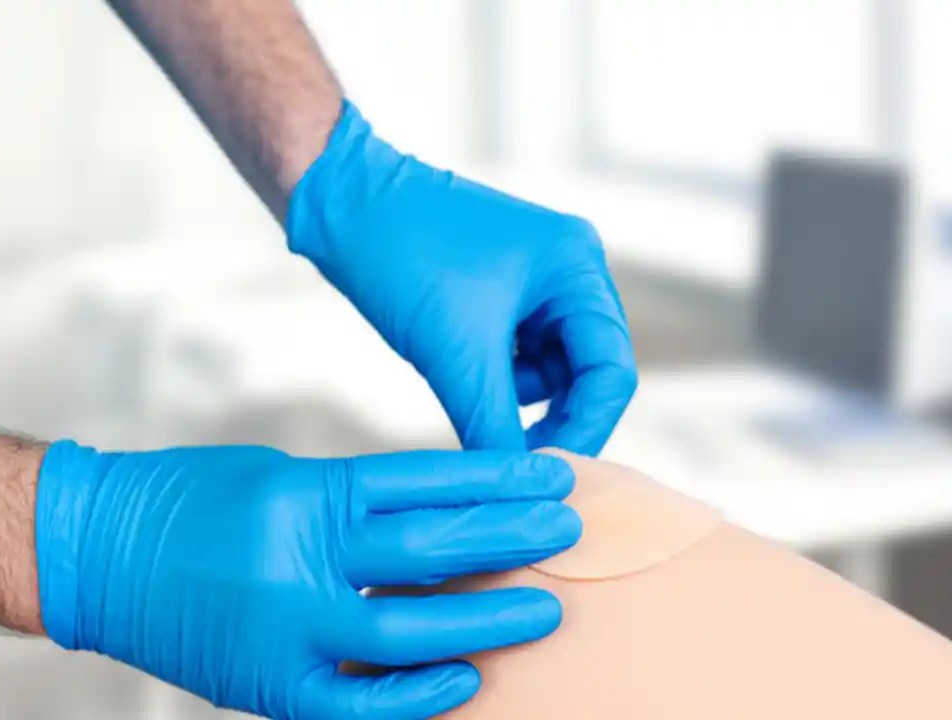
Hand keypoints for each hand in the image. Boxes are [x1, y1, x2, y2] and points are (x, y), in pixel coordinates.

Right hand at [35, 442, 580, 718]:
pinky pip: (359, 700)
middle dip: (511, 537)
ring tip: (548, 607)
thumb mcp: (282, 476)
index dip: (496, 478)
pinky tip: (468, 676)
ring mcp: (286, 628)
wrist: (99, 553)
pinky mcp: (269, 685)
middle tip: (570, 530)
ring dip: (487, 617)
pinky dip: (416, 693)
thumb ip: (358, 503)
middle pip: (432, 548)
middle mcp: (300, 558)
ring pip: (409, 627)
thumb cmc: (195, 503)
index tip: (552, 475)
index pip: (426, 482)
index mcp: (307, 494)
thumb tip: (445, 520)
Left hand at [287, 101, 637, 454]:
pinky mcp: (505, 291)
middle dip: (557, 418)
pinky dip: (500, 382)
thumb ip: (493, 425)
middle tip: (521, 465)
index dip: (587, 428)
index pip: (612, 368)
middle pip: (589, 370)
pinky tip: (466, 383)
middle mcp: (571, 268)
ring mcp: (539, 279)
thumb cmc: (399, 255)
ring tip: (479, 410)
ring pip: (553, 369)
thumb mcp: (455, 353)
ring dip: (523, 402)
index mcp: (577, 266)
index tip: (553, 473)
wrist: (340, 202)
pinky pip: (522, 354)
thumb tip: (517, 485)